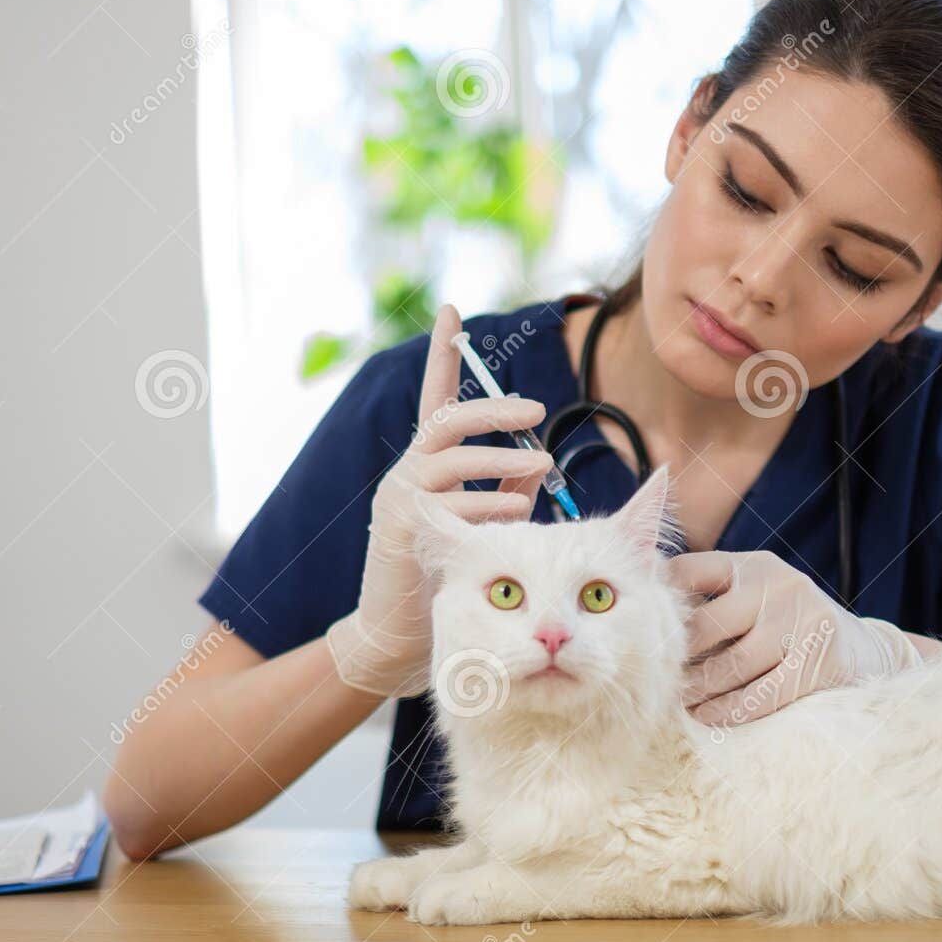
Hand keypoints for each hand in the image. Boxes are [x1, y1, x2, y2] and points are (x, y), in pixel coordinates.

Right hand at [325, 304, 553, 698]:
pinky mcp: (398, 524)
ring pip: (451, 456)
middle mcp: (408, 471)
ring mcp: (399, 494)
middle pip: (449, 418)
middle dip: (494, 409)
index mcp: (427, 464)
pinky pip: (449, 501)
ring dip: (502, 458)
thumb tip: (539, 462)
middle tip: (537, 411)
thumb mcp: (481, 524)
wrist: (397, 631)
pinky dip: (488, 503)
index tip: (452, 310)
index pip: (435, 398)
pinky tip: (517, 513)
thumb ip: (506, 490)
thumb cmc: (443, 575)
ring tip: (544, 462)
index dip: (443, 355)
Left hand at [667, 549, 921, 727]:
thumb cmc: (787, 627)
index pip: (689, 571)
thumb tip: (642, 621)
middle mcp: (777, 585)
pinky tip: (706, 716)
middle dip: (674, 657)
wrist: (862, 650)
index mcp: (752, 565)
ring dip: (697, 689)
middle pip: (705, 625)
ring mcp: (801, 620)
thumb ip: (710, 601)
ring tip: (677, 701)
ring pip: (730, 665)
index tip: (635, 629)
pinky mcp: (817, 660)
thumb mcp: (755, 599)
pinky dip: (727, 710)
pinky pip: (760, 694)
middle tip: (650, 679)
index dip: (657, 601)